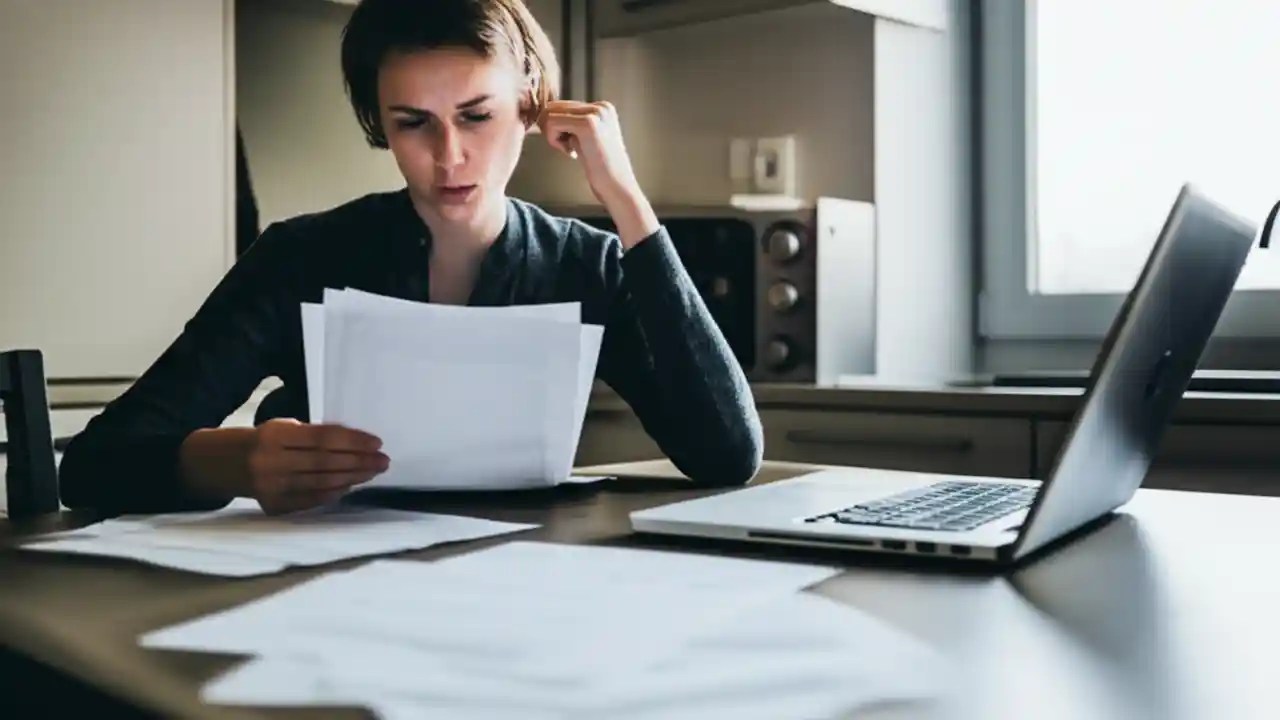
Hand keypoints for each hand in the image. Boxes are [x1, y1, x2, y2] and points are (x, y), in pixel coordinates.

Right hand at [243, 419, 388, 513]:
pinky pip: (310, 500)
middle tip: (383, 461)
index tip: (376, 443)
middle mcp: (271, 462)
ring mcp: (271, 487)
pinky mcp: (272, 505)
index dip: (352, 441)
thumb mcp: (280, 427)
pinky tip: (349, 486)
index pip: (322, 438)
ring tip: (372, 472)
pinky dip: (333, 493)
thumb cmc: (261, 441)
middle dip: (358, 462)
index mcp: (274, 435)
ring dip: (351, 478)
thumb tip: (354, 443)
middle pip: (324, 462)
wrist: (218, 464)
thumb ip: (313, 435)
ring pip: (320, 483)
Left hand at [537, 100, 658, 246]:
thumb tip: (544, 116)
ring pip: (550, 114)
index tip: (569, 146)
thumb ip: (572, 124)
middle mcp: (600, 106)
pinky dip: (554, 140)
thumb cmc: (601, 170)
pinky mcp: (587, 124)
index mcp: (602, 108)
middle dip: (551, 130)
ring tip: (570, 150)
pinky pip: (552, 123)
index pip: (561, 106)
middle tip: (567, 149)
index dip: (556, 127)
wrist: (617, 187)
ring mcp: (595, 113)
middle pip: (553, 107)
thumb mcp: (586, 139)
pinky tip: (571, 153)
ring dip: (552, 136)